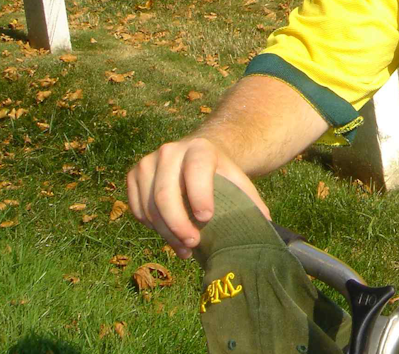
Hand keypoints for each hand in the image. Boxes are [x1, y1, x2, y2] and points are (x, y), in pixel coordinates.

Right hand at [126, 137, 269, 259]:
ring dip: (165, 233)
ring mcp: (147, 162)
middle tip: (193, 243)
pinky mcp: (133, 176)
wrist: (198, 156)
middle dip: (178, 224)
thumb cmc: (221, 174)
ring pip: (149, 206)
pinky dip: (152, 228)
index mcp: (199, 149)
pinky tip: (170, 237)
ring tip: (185, 249)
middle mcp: (169, 151)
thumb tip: (264, 225)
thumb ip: (250, 201)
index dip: (199, 195)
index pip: (195, 171)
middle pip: (165, 194)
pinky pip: (137, 209)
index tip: (207, 218)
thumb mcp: (238, 180)